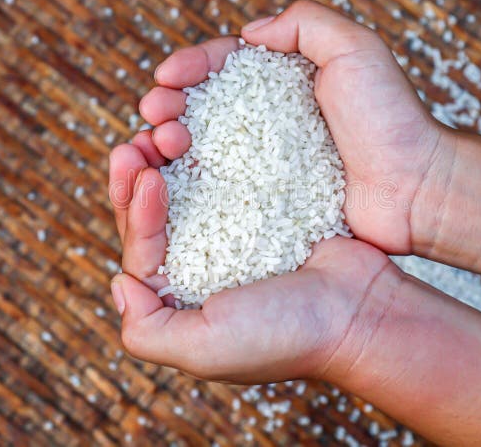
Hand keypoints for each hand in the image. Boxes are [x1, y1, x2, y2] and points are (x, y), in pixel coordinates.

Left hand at [108, 145, 402, 382]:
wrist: (361, 313)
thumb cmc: (285, 335)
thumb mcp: (203, 349)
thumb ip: (147, 331)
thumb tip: (119, 283)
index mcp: (183, 301)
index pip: (142, 251)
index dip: (134, 212)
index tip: (146, 176)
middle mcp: (203, 268)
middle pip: (156, 218)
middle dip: (137, 180)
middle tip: (134, 144)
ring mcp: (235, 237)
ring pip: (187, 192)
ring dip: (166, 162)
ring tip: (159, 132)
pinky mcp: (265, 212)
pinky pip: (228, 177)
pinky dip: (209, 156)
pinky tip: (200, 134)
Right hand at [139, 0, 452, 254]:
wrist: (417, 189)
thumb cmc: (391, 119)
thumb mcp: (355, 49)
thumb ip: (306, 23)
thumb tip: (252, 33)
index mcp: (287, 80)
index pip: (227, 64)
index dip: (192, 66)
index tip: (168, 76)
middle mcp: (272, 120)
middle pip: (205, 105)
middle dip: (171, 103)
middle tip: (156, 111)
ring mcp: (268, 163)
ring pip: (204, 146)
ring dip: (170, 140)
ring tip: (157, 143)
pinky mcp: (269, 201)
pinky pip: (220, 188)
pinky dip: (189, 182)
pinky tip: (166, 181)